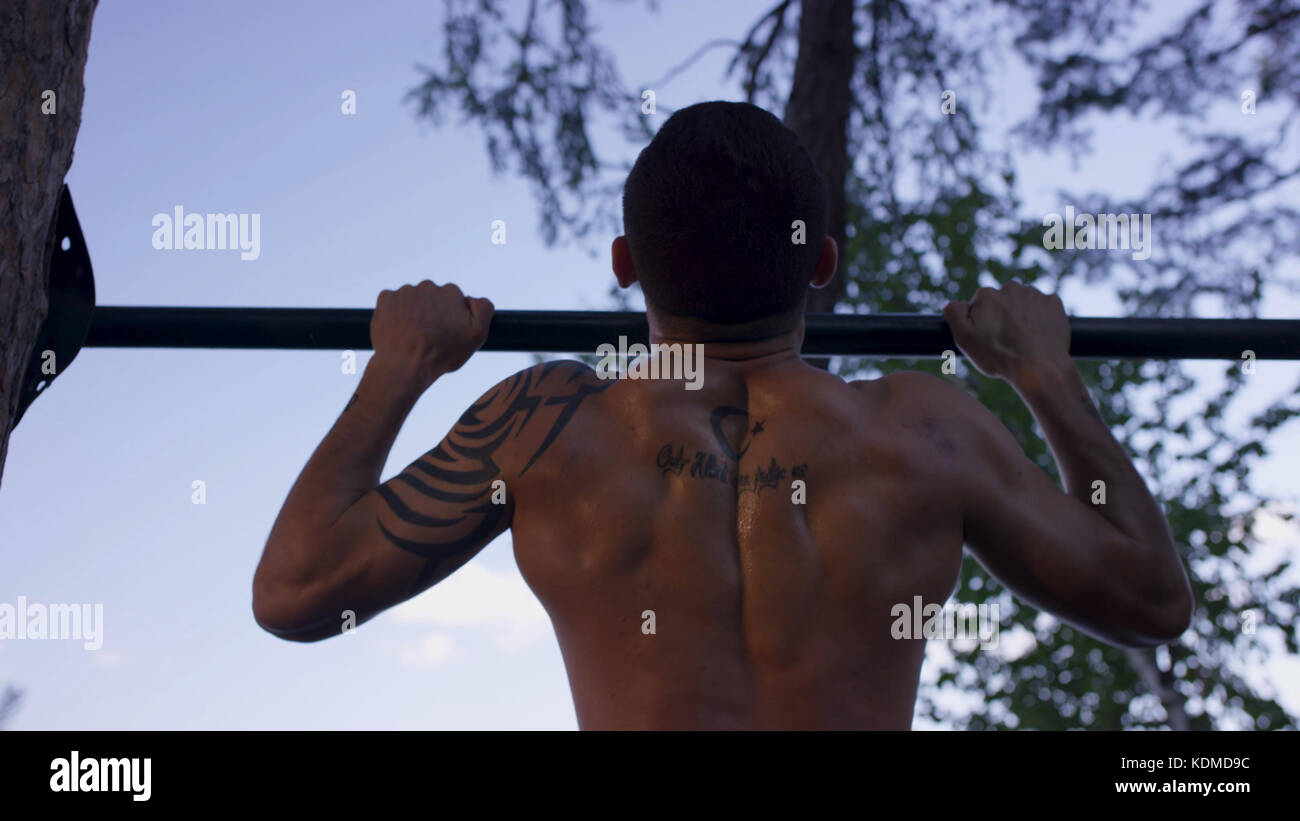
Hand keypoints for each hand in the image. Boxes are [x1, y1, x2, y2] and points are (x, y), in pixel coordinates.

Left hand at [369, 280, 493, 390]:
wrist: (404, 364)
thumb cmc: (441, 353)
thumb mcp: (477, 335)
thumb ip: (484, 309)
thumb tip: (473, 298)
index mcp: (450, 292)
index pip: (453, 299)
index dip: (451, 316)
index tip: (446, 331)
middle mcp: (427, 286)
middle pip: (432, 297)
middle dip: (432, 312)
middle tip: (429, 335)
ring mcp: (404, 291)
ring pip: (412, 300)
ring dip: (413, 313)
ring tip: (413, 335)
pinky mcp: (385, 298)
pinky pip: (393, 302)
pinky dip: (395, 313)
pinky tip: (399, 330)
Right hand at [942, 282, 1069, 381]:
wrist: (1039, 367)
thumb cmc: (1000, 355)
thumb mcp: (965, 339)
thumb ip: (954, 315)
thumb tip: (952, 304)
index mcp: (987, 295)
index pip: (979, 304)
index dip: (981, 322)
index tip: (987, 337)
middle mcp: (1011, 288)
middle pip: (1002, 300)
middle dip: (1002, 315)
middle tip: (1005, 339)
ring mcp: (1035, 295)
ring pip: (1023, 302)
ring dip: (1021, 315)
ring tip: (1023, 339)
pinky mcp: (1054, 304)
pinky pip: (1044, 306)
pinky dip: (1041, 316)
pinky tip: (1038, 334)